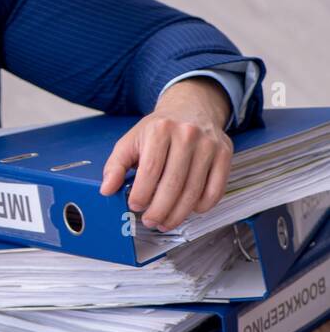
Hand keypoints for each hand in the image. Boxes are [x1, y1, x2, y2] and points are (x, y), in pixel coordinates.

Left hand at [99, 77, 233, 231]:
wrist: (189, 108)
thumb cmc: (157, 130)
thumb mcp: (131, 140)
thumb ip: (115, 165)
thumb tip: (106, 189)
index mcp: (160, 130)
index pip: (150, 170)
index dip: (142, 193)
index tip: (134, 206)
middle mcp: (187, 135)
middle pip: (173, 183)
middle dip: (159, 209)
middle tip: (150, 221)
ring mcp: (209, 144)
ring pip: (194, 190)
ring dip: (178, 213)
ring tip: (166, 222)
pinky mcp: (225, 154)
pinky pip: (216, 188)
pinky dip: (202, 205)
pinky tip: (190, 210)